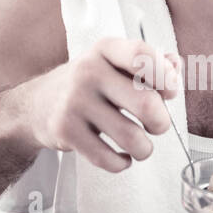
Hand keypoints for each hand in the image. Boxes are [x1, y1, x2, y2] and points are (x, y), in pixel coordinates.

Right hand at [26, 36, 180, 172]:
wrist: (36, 105)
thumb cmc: (89, 85)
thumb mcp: (114, 64)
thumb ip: (150, 63)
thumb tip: (176, 66)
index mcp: (106, 49)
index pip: (143, 55)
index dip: (166, 77)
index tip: (170, 92)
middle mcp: (88, 71)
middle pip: (146, 104)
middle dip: (161, 123)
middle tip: (156, 126)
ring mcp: (74, 101)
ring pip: (131, 138)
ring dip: (144, 149)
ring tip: (140, 146)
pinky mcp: (65, 130)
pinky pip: (108, 159)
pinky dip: (122, 163)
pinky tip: (121, 156)